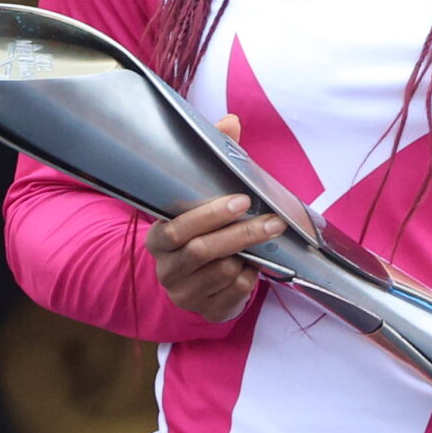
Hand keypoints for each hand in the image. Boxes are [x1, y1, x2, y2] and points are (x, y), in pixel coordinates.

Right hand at [144, 115, 285, 321]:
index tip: (242, 199)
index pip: (177, 229)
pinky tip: (252, 267)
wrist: (195, 280)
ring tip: (262, 240)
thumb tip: (230, 121)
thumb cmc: (201, 230)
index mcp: (158, 238)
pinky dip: (250, 279)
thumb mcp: (203, 197)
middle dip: (242, 235)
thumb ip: (215, 159)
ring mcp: (183, 293)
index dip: (210, 215)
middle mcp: (166, 268)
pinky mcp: (203, 311)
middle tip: (273, 222)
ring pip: (223, 273)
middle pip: (202, 252)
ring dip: (248, 257)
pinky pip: (235, 294)